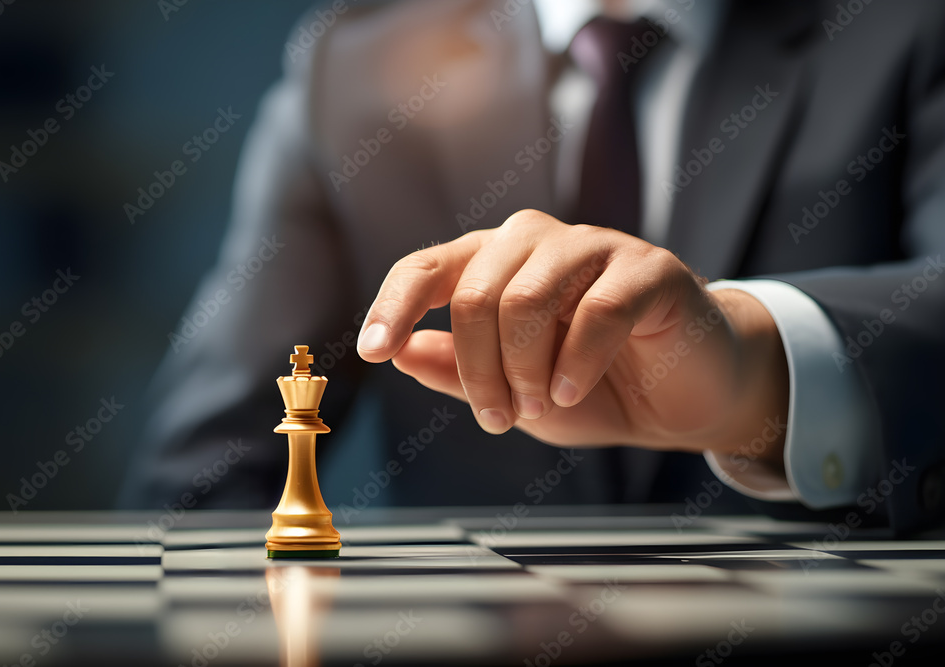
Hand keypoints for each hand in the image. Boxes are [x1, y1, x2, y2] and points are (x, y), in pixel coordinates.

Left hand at [356, 210, 788, 467]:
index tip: (373, 352)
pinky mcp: (651, 269)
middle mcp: (539, 243)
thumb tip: (400, 352)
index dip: (394, 305)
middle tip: (497, 417)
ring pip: (529, 296)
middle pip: (476, 292)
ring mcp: (597, 249)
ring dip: (524, 369)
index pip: (428, 267)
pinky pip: (600, 309)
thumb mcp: (514, 391)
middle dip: (477, 368)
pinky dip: (578, 361)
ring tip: (540, 408)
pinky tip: (572, 393)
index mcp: (497, 263)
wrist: (685, 397)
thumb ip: (459, 370)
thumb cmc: (595, 388)